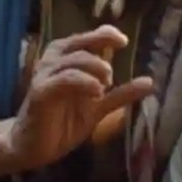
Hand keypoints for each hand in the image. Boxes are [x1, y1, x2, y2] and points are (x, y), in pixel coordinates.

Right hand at [0, 25, 153, 177]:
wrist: (31, 147)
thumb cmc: (62, 123)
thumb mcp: (97, 107)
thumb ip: (119, 94)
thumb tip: (150, 82)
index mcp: (65, 59)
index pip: (86, 37)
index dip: (105, 34)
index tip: (123, 42)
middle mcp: (53, 61)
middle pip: (80, 42)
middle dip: (101, 48)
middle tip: (111, 74)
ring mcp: (45, 76)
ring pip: (75, 59)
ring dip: (96, 68)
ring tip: (105, 86)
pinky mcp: (40, 92)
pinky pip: (65, 79)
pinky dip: (84, 82)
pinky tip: (97, 92)